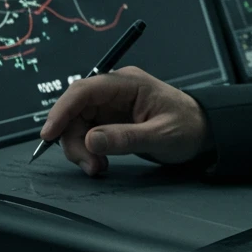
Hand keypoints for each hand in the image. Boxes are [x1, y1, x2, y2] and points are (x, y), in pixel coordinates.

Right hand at [39, 66, 214, 175]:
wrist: (203, 132)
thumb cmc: (188, 127)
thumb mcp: (160, 135)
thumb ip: (126, 138)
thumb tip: (91, 140)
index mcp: (128, 83)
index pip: (84, 90)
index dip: (62, 110)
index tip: (49, 134)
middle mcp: (115, 91)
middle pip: (75, 111)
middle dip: (74, 140)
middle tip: (90, 165)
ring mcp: (110, 106)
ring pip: (76, 125)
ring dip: (80, 149)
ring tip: (98, 167)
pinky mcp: (109, 121)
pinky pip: (86, 134)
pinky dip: (87, 151)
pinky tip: (100, 163)